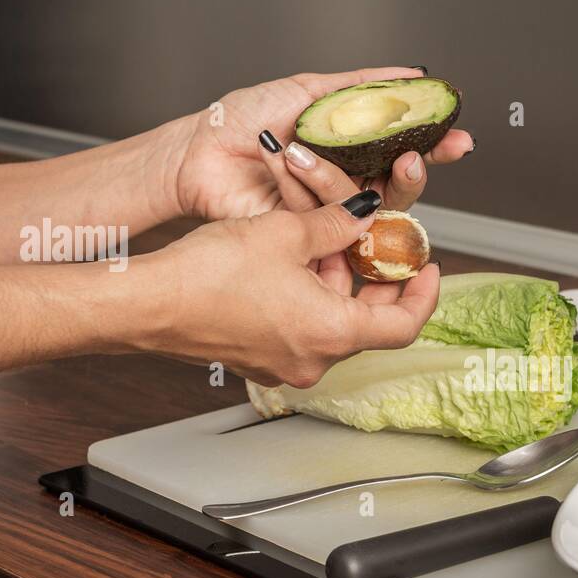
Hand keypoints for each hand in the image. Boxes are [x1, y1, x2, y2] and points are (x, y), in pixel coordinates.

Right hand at [149, 193, 440, 387]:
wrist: (149, 304)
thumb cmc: (209, 275)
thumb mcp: (286, 232)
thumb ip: (336, 222)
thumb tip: (364, 212)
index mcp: (333, 334)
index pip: (405, 325)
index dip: (423, 293)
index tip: (428, 268)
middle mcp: (315, 360)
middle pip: (370, 323)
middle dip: (376, 281)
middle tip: (378, 245)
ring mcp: (287, 365)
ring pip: (334, 322)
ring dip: (338, 284)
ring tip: (325, 241)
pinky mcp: (262, 360)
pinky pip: (303, 329)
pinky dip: (311, 297)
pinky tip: (294, 262)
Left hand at [170, 67, 473, 219]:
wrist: (202, 151)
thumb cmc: (245, 120)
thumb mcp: (311, 90)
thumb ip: (365, 86)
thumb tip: (415, 75)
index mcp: (354, 152)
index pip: (406, 155)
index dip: (436, 150)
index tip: (457, 141)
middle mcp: (347, 186)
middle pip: (400, 193)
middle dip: (411, 177)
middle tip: (408, 161)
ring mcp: (330, 216)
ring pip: (366, 210)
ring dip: (333, 177)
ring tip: (299, 152)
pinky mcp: (309, 238)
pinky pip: (326, 220)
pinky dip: (303, 188)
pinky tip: (283, 164)